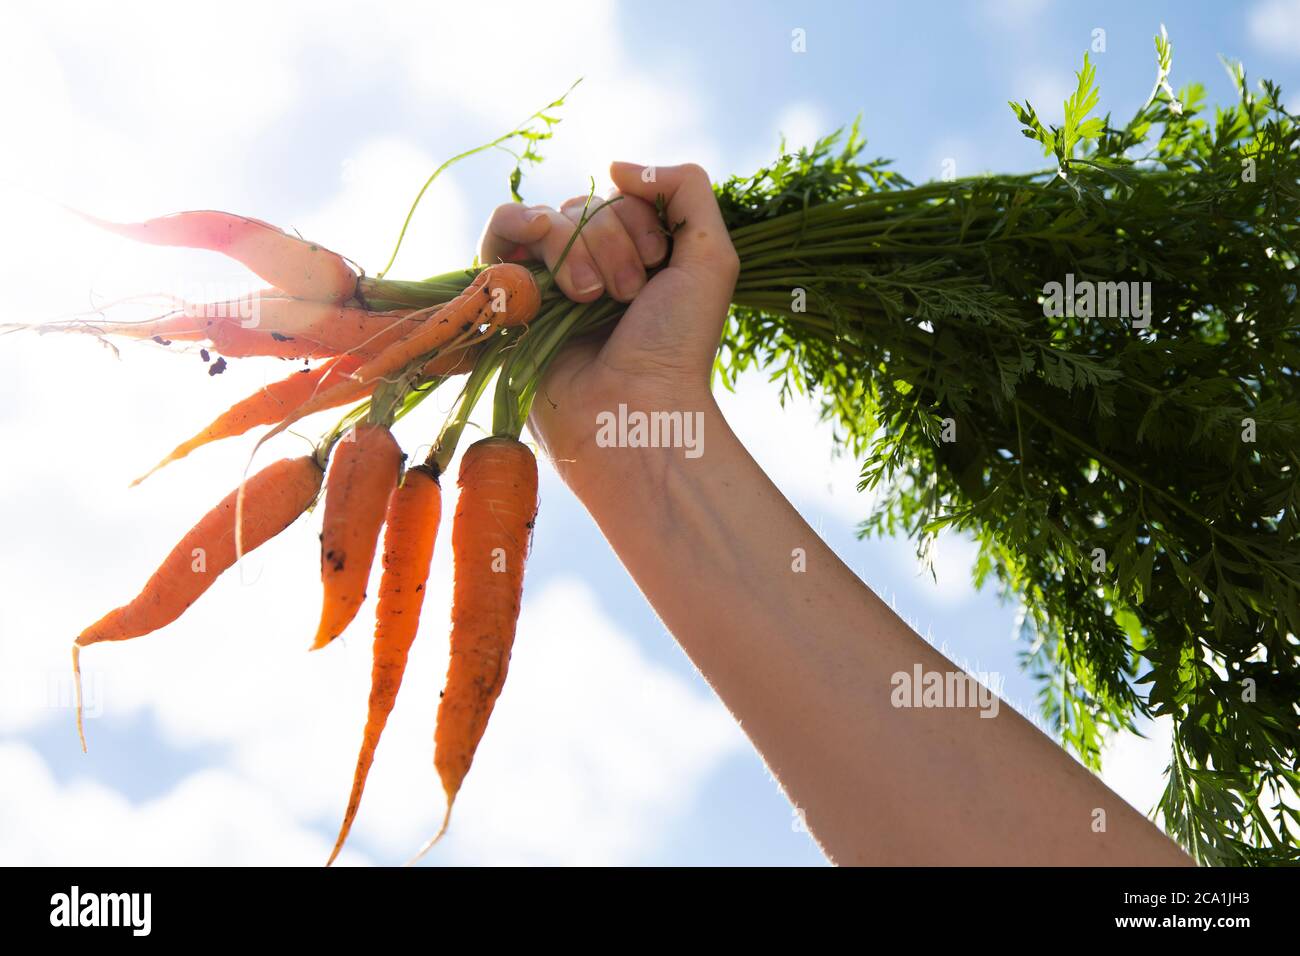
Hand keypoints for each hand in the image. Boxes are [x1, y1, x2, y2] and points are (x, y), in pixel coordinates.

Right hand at [478, 162, 738, 470]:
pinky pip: (499, 231)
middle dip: (611, 242)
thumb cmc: (677, 345)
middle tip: (629, 297)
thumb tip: (614, 165)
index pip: (620, 197)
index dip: (639, 221)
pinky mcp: (506, 299)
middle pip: (584, 206)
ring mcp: (546, 284)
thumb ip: (686, 188)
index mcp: (634, 259)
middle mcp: (589, 268)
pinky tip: (541, 248)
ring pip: (548, 219)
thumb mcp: (711, 255)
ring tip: (591, 298)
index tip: (657, 268)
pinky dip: (519, 225)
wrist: (632, 410)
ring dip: (575, 248)